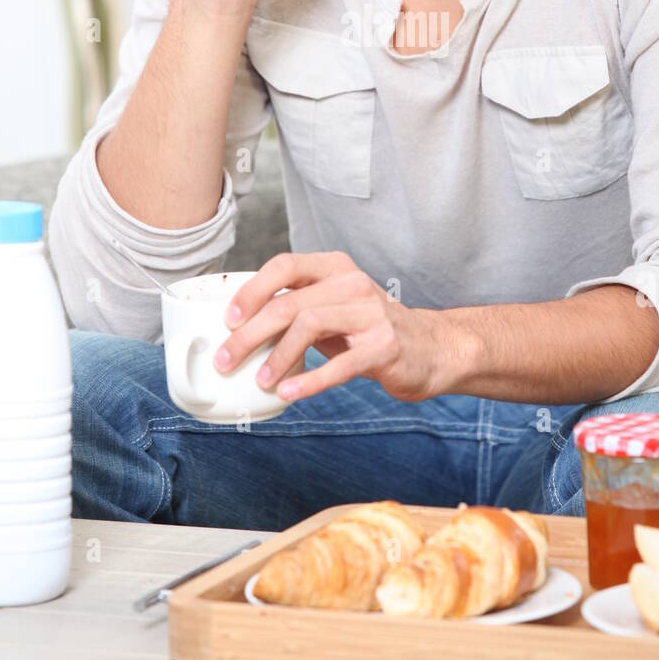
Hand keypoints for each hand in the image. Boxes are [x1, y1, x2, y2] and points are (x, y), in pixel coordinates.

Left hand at [213, 252, 443, 402]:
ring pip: (310, 326)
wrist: (432, 348)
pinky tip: (289, 394)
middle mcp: (352, 284)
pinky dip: (310, 380)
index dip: (251, 291)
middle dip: (250, 333)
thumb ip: (297, 309)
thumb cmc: (370, 330)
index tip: (228, 319)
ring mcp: (372, 313)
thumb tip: (240, 329)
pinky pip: (340, 364)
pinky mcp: (385, 346)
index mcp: (335, 268)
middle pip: (289, 303)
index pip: (285, 265)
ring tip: (260, 380)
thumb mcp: (334, 308)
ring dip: (277, 357)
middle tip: (226, 359)